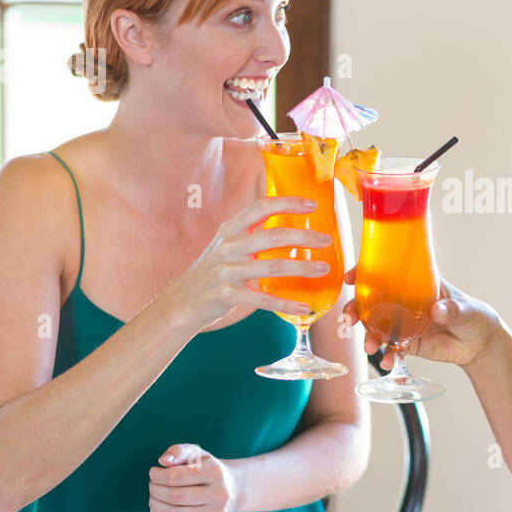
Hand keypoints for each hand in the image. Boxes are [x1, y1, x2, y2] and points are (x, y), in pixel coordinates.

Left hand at [149, 443, 239, 511]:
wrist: (232, 488)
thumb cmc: (209, 469)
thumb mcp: (197, 453)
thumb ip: (178, 451)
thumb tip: (164, 461)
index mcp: (214, 472)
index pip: (176, 476)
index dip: (158, 476)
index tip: (153, 473)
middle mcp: (219, 494)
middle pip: (175, 496)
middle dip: (156, 491)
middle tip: (152, 486)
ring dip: (156, 506)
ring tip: (153, 498)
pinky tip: (159, 511)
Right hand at [165, 195, 334, 331]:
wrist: (184, 300)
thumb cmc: (214, 271)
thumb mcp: (228, 245)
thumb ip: (252, 234)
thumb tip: (291, 227)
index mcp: (231, 229)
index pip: (262, 207)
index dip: (288, 203)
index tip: (313, 205)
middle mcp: (228, 246)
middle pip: (273, 236)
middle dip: (304, 237)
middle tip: (327, 240)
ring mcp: (227, 271)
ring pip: (273, 267)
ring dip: (302, 267)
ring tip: (324, 269)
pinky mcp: (227, 295)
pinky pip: (263, 299)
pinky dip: (286, 304)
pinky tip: (304, 308)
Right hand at [340, 268, 506, 370]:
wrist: (482, 345)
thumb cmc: (475, 316)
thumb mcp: (466, 309)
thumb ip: (452, 309)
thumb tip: (437, 309)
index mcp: (418, 284)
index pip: (388, 273)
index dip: (366, 272)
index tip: (351, 277)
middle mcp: (406, 303)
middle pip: (373, 301)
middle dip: (356, 309)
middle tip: (349, 318)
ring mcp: (405, 324)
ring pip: (378, 327)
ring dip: (368, 336)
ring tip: (370, 347)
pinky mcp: (410, 345)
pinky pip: (392, 349)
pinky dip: (386, 356)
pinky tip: (387, 362)